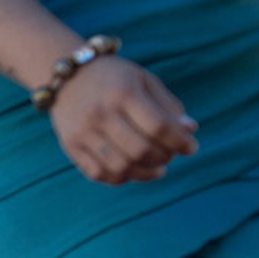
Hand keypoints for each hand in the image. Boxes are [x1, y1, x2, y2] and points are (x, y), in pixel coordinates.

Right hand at [50, 55, 196, 184]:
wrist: (67, 78)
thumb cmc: (114, 79)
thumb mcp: (144, 81)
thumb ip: (168, 106)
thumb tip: (190, 130)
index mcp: (123, 93)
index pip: (159, 126)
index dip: (180, 141)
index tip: (191, 148)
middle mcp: (100, 113)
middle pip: (140, 150)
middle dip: (163, 157)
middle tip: (171, 156)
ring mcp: (83, 132)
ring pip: (120, 167)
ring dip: (144, 173)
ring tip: (156, 168)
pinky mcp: (71, 146)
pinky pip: (98, 173)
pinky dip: (120, 178)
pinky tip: (132, 171)